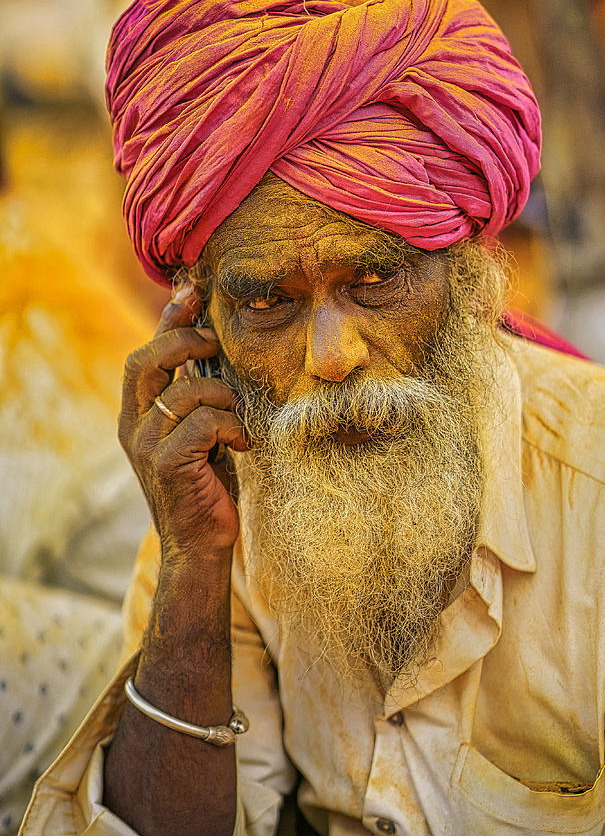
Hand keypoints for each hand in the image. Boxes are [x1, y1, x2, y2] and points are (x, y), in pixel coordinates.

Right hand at [118, 285, 249, 564]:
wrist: (201, 544)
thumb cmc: (207, 483)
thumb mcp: (198, 433)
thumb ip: (194, 397)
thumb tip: (211, 349)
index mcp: (137, 415)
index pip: (144, 355)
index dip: (167, 320)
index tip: (191, 291)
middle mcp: (133, 426)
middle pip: (147, 360)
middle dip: (185, 341)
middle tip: (215, 344)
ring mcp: (147, 445)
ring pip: (187, 391)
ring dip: (223, 398)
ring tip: (237, 422)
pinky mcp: (168, 464)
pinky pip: (204, 422)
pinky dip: (231, 428)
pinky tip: (241, 446)